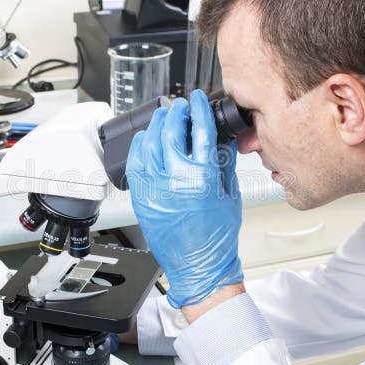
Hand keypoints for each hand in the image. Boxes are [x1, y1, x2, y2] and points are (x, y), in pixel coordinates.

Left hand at [126, 90, 243, 308]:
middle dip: (175, 113)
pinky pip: (135, 164)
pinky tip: (145, 139)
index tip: (198, 99)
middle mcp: (177, 180)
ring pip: (149, 144)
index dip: (199, 110)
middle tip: (178, 106)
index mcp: (203, 177)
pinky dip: (139, 147)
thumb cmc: (216, 237)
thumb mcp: (229, 194)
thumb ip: (223, 163)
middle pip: (171, 132)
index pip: (200, 131)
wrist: (199, 266)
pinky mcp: (142, 198)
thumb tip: (220, 140)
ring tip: (162, 118)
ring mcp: (155, 189)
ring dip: (156, 126)